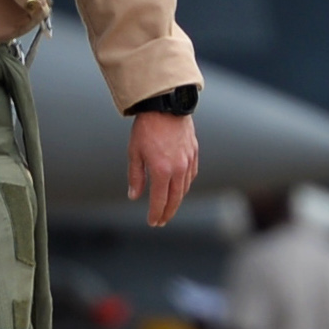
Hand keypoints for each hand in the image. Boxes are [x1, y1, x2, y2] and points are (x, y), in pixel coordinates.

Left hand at [125, 107, 199, 228]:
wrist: (165, 105)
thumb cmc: (146, 128)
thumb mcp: (134, 153)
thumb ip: (135, 177)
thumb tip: (134, 196)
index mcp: (161, 171)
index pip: (159, 201)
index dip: (156, 214)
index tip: (153, 222)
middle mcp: (178, 169)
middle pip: (175, 199)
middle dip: (168, 212)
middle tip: (161, 221)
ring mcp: (188, 161)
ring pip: (185, 188)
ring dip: (177, 200)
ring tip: (169, 207)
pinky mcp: (194, 153)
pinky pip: (191, 175)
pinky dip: (185, 185)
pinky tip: (180, 187)